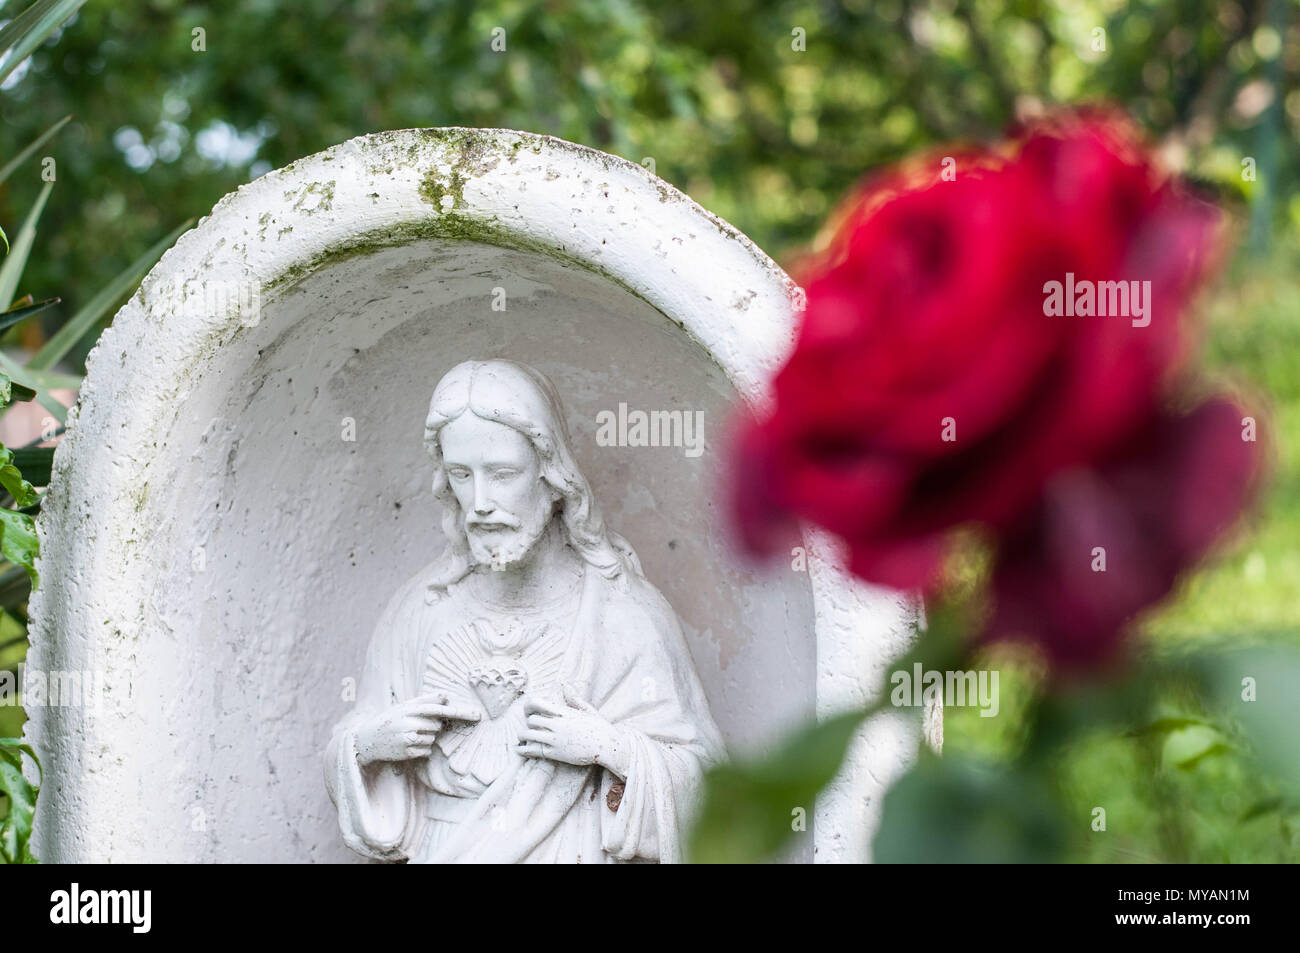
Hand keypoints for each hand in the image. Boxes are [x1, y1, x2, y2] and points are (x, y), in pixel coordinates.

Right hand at [355, 694, 480, 765]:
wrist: (368, 739)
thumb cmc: (391, 719)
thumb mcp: (405, 706)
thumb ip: (426, 700)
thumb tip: (445, 696)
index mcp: (410, 708)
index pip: (440, 709)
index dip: (460, 712)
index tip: (477, 715)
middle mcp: (409, 722)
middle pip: (438, 726)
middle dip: (431, 727)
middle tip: (414, 726)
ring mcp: (408, 738)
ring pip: (433, 739)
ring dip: (426, 738)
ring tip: (408, 735)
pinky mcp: (407, 752)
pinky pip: (427, 750)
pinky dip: (422, 749)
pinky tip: (408, 745)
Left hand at [517, 683, 629, 778]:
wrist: (608, 747)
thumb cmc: (601, 728)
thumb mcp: (589, 710)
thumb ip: (574, 699)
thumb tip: (565, 685)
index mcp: (565, 712)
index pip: (538, 703)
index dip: (529, 706)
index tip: (529, 710)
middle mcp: (558, 724)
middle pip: (532, 720)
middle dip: (528, 722)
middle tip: (528, 725)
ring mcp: (556, 739)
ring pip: (529, 734)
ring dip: (523, 735)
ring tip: (522, 736)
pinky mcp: (556, 753)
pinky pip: (533, 750)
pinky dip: (523, 749)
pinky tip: (519, 749)